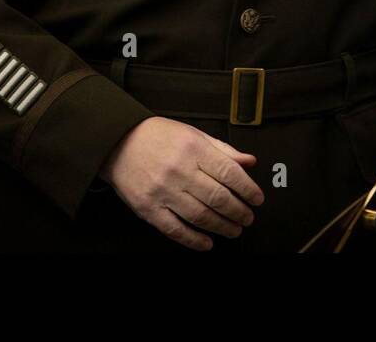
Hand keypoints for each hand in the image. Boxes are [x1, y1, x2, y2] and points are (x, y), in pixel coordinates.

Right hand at [100, 116, 263, 250]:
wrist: (118, 143)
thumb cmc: (158, 136)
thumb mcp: (194, 134)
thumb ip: (222, 150)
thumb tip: (249, 162)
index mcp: (194, 149)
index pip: (229, 172)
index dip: (248, 189)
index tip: (257, 199)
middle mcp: (180, 171)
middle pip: (218, 197)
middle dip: (238, 211)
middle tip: (248, 218)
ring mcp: (163, 192)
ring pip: (200, 216)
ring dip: (222, 226)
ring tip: (234, 230)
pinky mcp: (148, 209)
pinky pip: (175, 230)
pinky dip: (194, 240)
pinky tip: (207, 242)